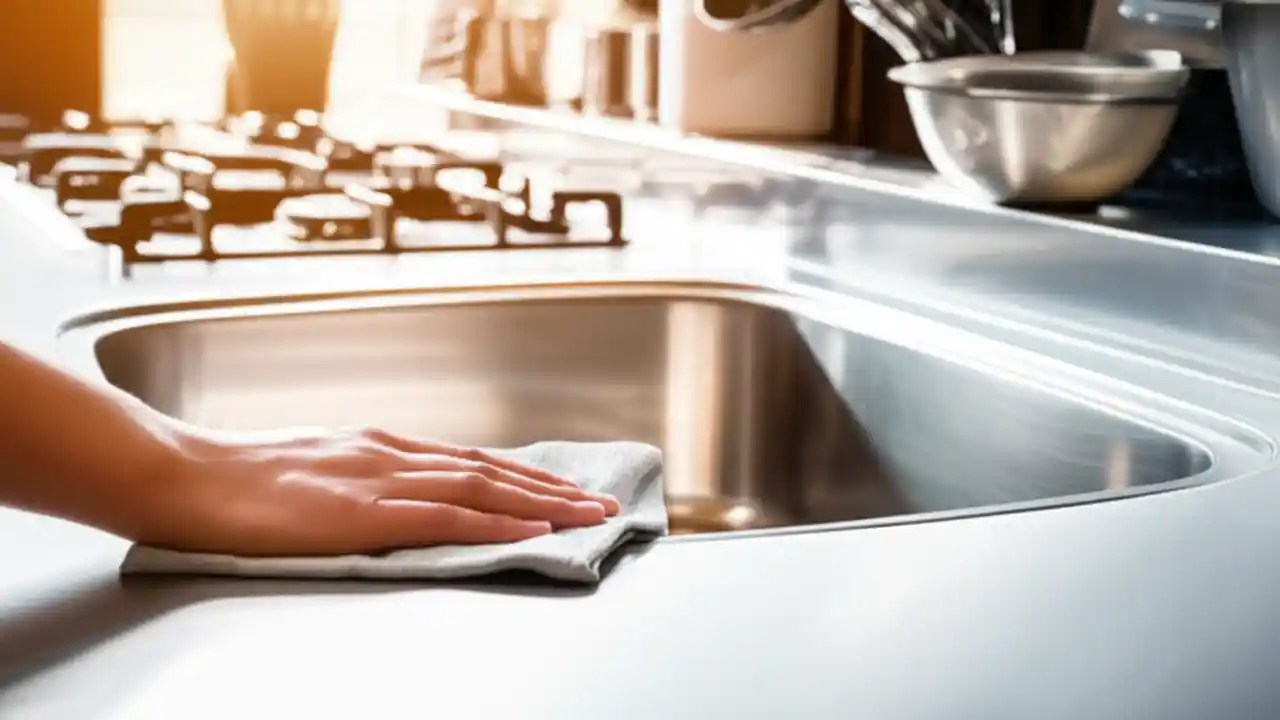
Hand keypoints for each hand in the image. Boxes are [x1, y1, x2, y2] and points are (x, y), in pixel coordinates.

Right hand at [130, 426, 621, 556]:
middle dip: (554, 487)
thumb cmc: (240, 479)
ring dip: (543, 501)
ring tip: (588, 514)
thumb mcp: (317, 471)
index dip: (525, 475)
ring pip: (482, 486)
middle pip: (492, 468)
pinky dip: (495, 521)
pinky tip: (531, 529)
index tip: (566, 487)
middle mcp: (392, 452)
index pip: (472, 459)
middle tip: (602, 502)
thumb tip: (403, 497)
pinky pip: (444, 514)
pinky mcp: (363, 509)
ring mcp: (380, 477)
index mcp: (381, 445)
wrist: (185, 475)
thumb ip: (365, 481)